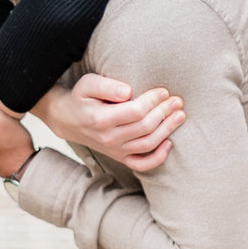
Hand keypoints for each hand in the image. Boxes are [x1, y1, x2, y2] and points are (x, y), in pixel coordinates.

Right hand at [35, 74, 185, 173]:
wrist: (67, 120)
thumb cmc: (81, 98)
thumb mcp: (88, 84)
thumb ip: (107, 85)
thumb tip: (128, 91)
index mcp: (101, 119)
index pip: (135, 111)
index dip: (153, 101)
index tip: (164, 91)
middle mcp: (109, 138)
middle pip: (145, 127)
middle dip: (165, 112)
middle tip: (177, 101)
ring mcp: (115, 150)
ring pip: (148, 144)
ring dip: (167, 130)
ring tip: (180, 116)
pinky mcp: (120, 157)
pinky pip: (142, 164)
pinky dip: (158, 158)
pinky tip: (169, 143)